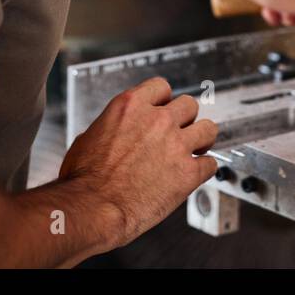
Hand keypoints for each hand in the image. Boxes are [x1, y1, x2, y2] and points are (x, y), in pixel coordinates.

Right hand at [59, 77, 217, 248]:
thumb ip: (112, 128)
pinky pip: (211, 164)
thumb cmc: (83, 179)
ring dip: (202, 139)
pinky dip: (204, 169)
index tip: (165, 109)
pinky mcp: (188, 173)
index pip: (161, 87)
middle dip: (185, 119)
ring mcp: (176, 145)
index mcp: (131, 107)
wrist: (92, 208)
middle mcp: (157, 120)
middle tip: (180, 132)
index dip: (164, 100)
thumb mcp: (89, 137)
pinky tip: (195, 174)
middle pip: (189, 104)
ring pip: (208, 129)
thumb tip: (115, 135)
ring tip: (196, 149)